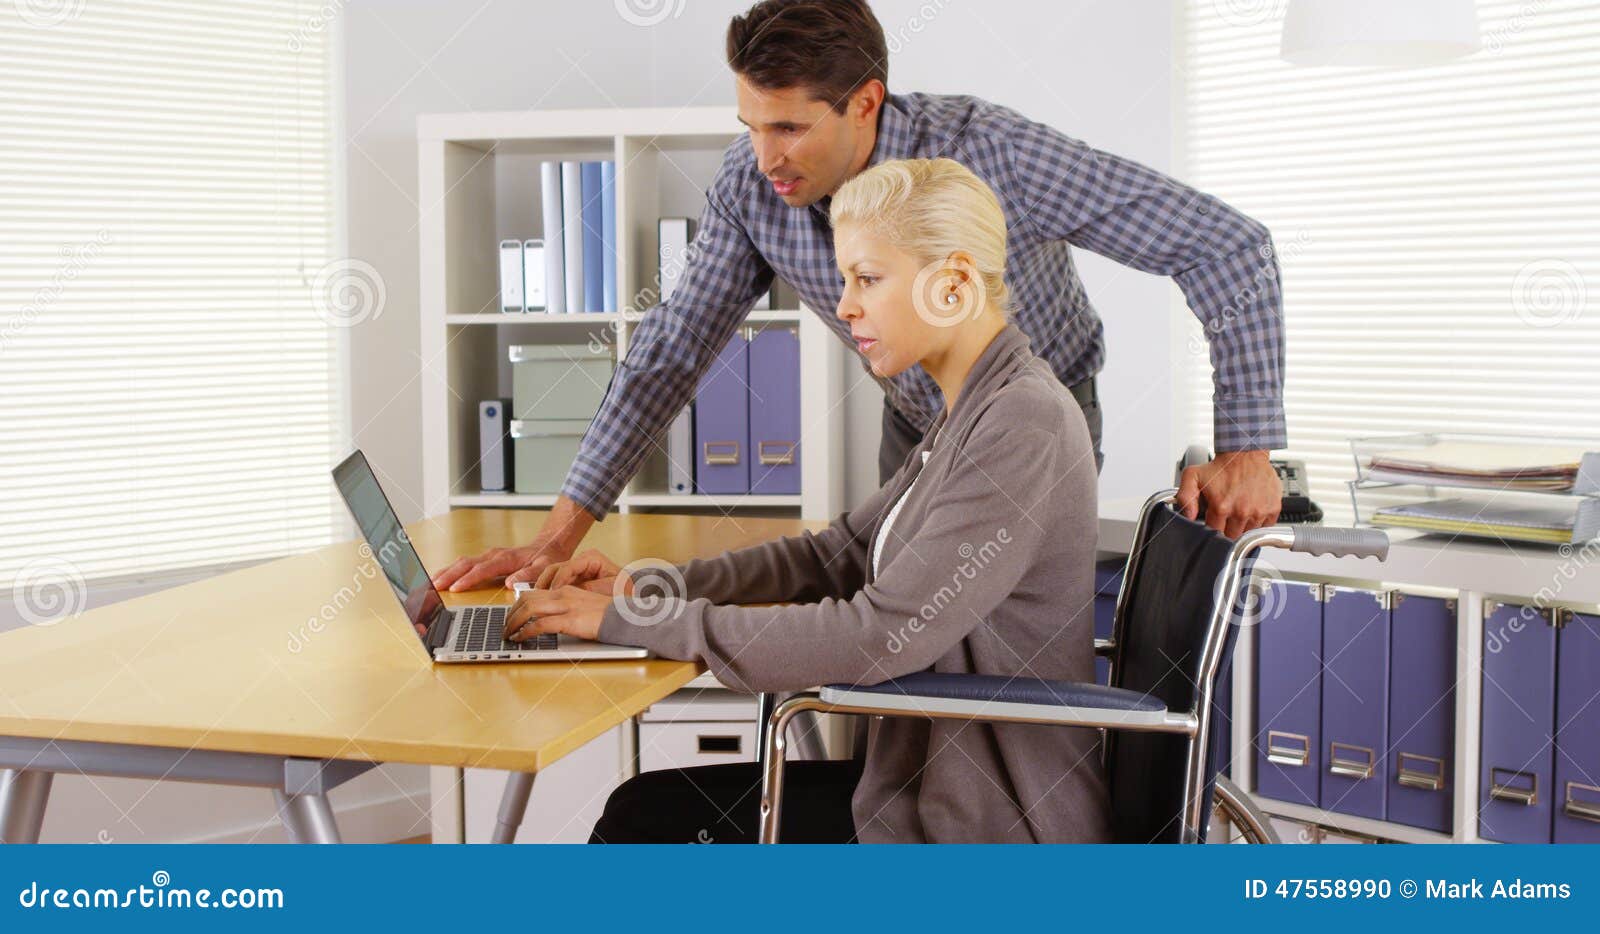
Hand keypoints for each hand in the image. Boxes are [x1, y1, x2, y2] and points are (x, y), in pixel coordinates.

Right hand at [429, 497, 594, 591]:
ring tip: (430, 584)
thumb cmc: (546, 558)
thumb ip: (529, 575)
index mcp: (506, 558)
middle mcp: (494, 555)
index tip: (456, 589)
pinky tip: (441, 579)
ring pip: (461, 563)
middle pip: (466, 564)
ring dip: (446, 572)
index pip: (482, 569)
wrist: (549, 546)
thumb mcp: (545, 567)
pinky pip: (464, 565)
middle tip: (433, 587)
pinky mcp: (485, 560)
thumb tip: (510, 583)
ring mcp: (488, 557)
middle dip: (448, 575)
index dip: (468, 579)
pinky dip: (451, 571)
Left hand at [503, 585, 611, 642]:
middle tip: (505, 626)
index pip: (535, 593)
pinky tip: (520, 638)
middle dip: (511, 613)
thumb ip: (568, 609)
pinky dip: (525, 632)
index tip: (512, 616)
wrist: (626, 617)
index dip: (518, 605)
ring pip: (528, 609)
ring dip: (513, 622)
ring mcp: (566, 606)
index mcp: (567, 590)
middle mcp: (564, 594)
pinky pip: (539, 625)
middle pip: (527, 599)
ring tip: (508, 634)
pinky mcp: (570, 620)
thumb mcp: (585, 606)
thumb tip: (551, 621)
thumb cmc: (609, 615)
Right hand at [534, 549, 632, 593]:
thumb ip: (587, 589)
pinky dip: (550, 592)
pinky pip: (557, 584)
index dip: (559, 580)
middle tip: (538, 597)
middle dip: (546, 583)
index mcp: (591, 558)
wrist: (630, 595)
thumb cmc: (623, 590)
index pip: (568, 566)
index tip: (554, 592)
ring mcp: (576, 570)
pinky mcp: (573, 580)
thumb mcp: (607, 589)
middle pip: (556, 568)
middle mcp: (581, 561)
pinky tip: (544, 603)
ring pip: (553, 575)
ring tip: (537, 600)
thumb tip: (568, 593)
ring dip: (544, 588)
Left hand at [1176, 449, 1281, 538]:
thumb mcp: (1193, 476)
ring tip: (1239, 509)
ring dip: (1243, 525)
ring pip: (1248, 533)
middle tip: (1227, 513)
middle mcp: (1241, 511)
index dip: (1213, 527)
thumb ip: (1185, 496)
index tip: (1214, 519)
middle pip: (1232, 535)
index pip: (1215, 532)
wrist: (1245, 453)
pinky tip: (1252, 509)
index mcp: (1222, 507)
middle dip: (1227, 528)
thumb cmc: (1222, 466)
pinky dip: (1259, 521)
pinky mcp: (1273, 509)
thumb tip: (1188, 516)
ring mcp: (1259, 511)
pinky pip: (1265, 526)